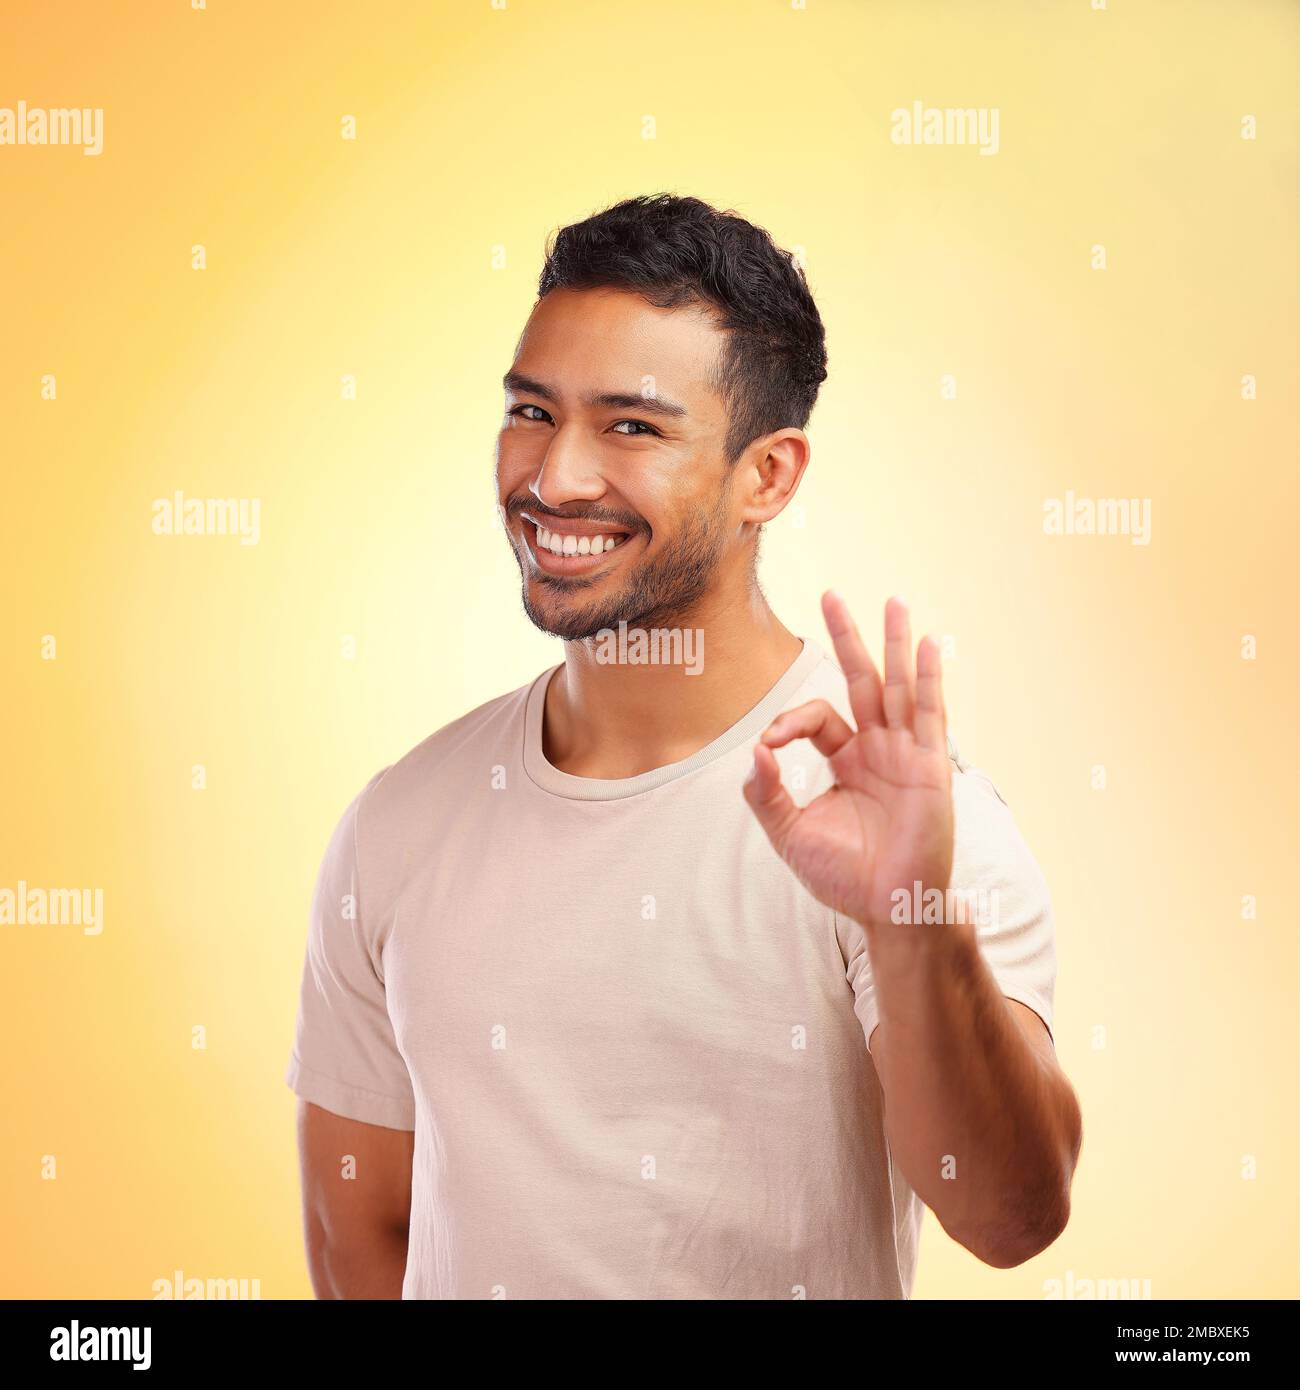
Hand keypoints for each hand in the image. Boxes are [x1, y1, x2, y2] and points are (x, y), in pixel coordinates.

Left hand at [743, 592, 953, 928]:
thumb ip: (766, 793)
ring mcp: (906, 754)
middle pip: (861, 680)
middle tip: (830, 594)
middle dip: (847, 637)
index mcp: (846, 760)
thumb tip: (756, 750)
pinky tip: (930, 643)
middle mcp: (877, 749)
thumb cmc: (843, 876)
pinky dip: (929, 678)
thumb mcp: (790, 833)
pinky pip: (929, 714)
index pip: (818, 717)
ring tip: (894, 599)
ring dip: (896, 642)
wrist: (887, 908)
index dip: (789, 721)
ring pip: (897, 686)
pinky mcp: (930, 768)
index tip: (771, 744)